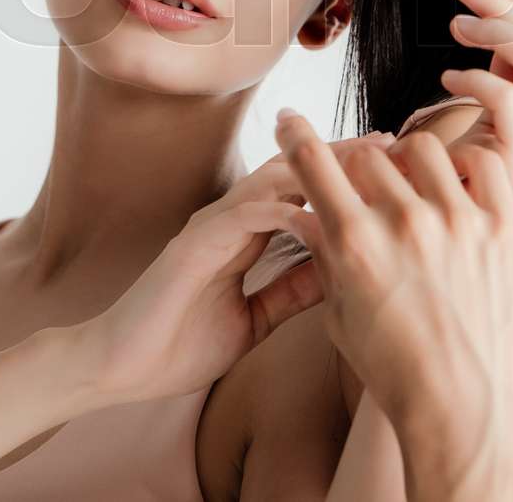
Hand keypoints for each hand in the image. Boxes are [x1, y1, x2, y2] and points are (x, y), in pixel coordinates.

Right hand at [80, 132, 390, 403]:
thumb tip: (340, 272)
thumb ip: (291, 292)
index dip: (346, 176)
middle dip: (342, 156)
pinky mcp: (193, 247)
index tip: (393, 169)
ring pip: (271, 181)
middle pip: (295, 171)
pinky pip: (242, 218)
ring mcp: (210, 228)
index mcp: (245, 235)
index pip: (304, 190)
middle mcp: (230, 220)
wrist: (119, 370)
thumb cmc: (178, 347)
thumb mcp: (255, 320)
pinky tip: (314, 213)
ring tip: (362, 160)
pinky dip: (279, 211)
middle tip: (390, 143)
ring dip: (318, 167)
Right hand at [275, 110, 512, 497]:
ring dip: (409, 159)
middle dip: (359, 164)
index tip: (290, 122)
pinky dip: (465, 165)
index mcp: (354, 244)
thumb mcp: (338, 316)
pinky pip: (484, 163)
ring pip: (423, 147)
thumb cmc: (396, 372)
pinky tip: (458, 188)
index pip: (313, 163)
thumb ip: (324, 257)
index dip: (295, 135)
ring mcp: (458, 221)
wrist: (465, 412)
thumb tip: (309, 215)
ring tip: (414, 184)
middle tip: (367, 179)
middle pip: (368, 153)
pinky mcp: (503, 228)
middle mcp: (404, 223)